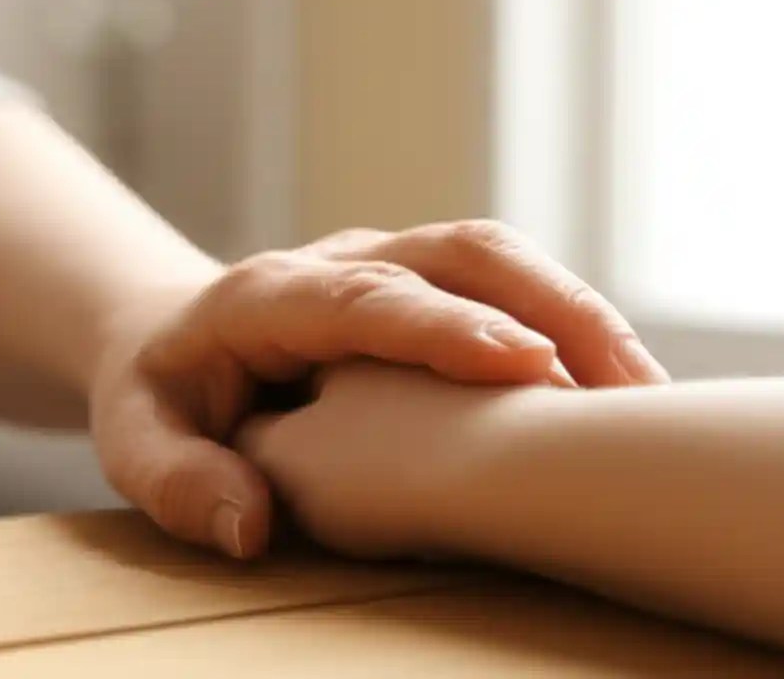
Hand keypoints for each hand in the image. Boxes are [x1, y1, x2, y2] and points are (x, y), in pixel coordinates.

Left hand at [88, 220, 666, 557]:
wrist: (176, 336)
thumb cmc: (163, 395)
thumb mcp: (135, 440)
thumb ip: (178, 481)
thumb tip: (250, 528)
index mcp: (270, 293)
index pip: (364, 298)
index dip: (444, 327)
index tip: (520, 361)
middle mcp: (344, 259)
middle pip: (461, 255)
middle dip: (548, 310)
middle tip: (626, 386)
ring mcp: (393, 261)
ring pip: (502, 259)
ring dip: (578, 314)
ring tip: (648, 392)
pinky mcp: (430, 282)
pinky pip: (513, 284)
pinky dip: (571, 327)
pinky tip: (620, 386)